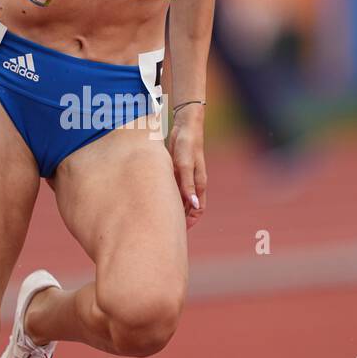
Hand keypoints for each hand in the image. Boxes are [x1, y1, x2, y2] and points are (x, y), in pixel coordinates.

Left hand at [167, 110, 206, 229]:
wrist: (185, 126)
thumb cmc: (187, 145)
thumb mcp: (185, 165)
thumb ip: (188, 185)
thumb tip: (193, 206)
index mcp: (199, 183)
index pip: (198, 209)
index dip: (191, 221)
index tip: (181, 230)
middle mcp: (193, 182)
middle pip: (189, 206)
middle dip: (181, 218)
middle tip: (167, 227)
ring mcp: (185, 176)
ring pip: (181, 198)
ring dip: (174, 207)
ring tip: (161, 216)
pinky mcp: (178, 170)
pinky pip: (174, 187)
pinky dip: (168, 194)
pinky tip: (157, 198)